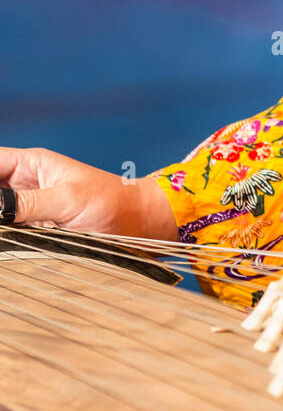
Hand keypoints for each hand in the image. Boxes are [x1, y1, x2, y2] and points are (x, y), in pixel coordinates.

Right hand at [0, 147, 177, 239]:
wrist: (140, 224)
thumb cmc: (111, 204)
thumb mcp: (66, 200)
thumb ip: (25, 203)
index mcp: (31, 164)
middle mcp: (24, 184)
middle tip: (1, 223)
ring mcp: (28, 208)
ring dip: (0, 223)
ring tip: (7, 235)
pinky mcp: (34, 230)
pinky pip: (8, 232)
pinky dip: (5, 239)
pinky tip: (7, 245)